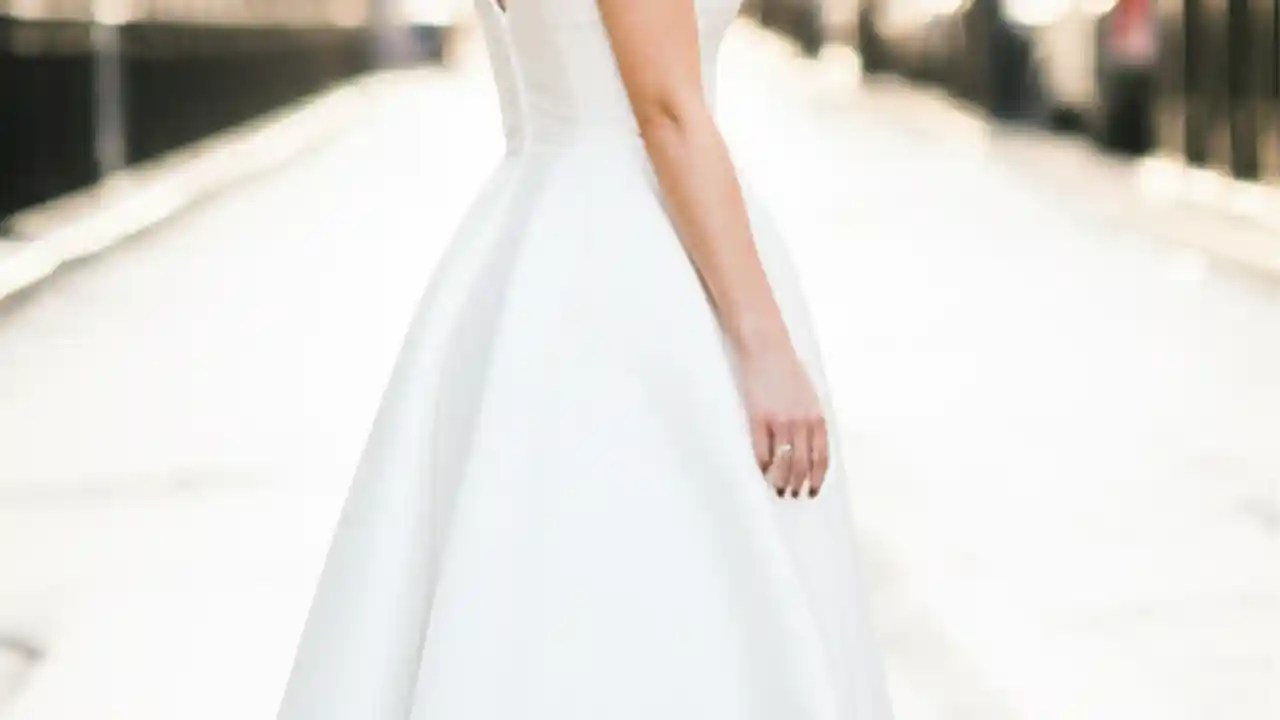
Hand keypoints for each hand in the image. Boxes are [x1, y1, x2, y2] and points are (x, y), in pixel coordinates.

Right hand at [738, 342, 828, 498]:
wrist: (767, 348)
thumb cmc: (788, 370)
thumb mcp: (810, 395)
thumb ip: (812, 419)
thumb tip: (811, 446)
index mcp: (817, 416)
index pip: (821, 456)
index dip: (817, 477)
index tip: (812, 491)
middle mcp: (801, 421)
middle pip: (802, 463)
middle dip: (798, 483)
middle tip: (792, 494)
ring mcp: (780, 420)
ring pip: (783, 461)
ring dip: (780, 479)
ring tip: (777, 489)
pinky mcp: (758, 417)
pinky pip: (762, 449)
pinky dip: (763, 464)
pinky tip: (762, 471)